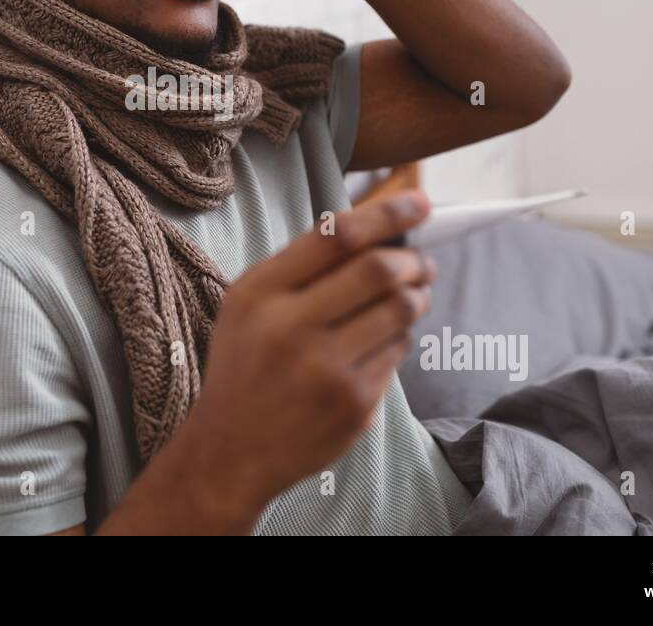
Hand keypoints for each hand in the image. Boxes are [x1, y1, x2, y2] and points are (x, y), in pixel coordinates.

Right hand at [178, 191, 435, 513]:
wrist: (230, 450)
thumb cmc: (245, 364)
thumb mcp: (248, 304)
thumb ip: (300, 267)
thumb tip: (374, 226)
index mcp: (260, 293)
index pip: (337, 236)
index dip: (388, 214)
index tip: (420, 203)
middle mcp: (290, 328)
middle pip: (378, 270)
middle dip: (412, 259)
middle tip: (422, 259)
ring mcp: (326, 369)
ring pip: (399, 310)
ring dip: (417, 294)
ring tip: (415, 292)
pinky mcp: (354, 404)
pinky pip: (398, 352)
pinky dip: (401, 336)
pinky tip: (386, 338)